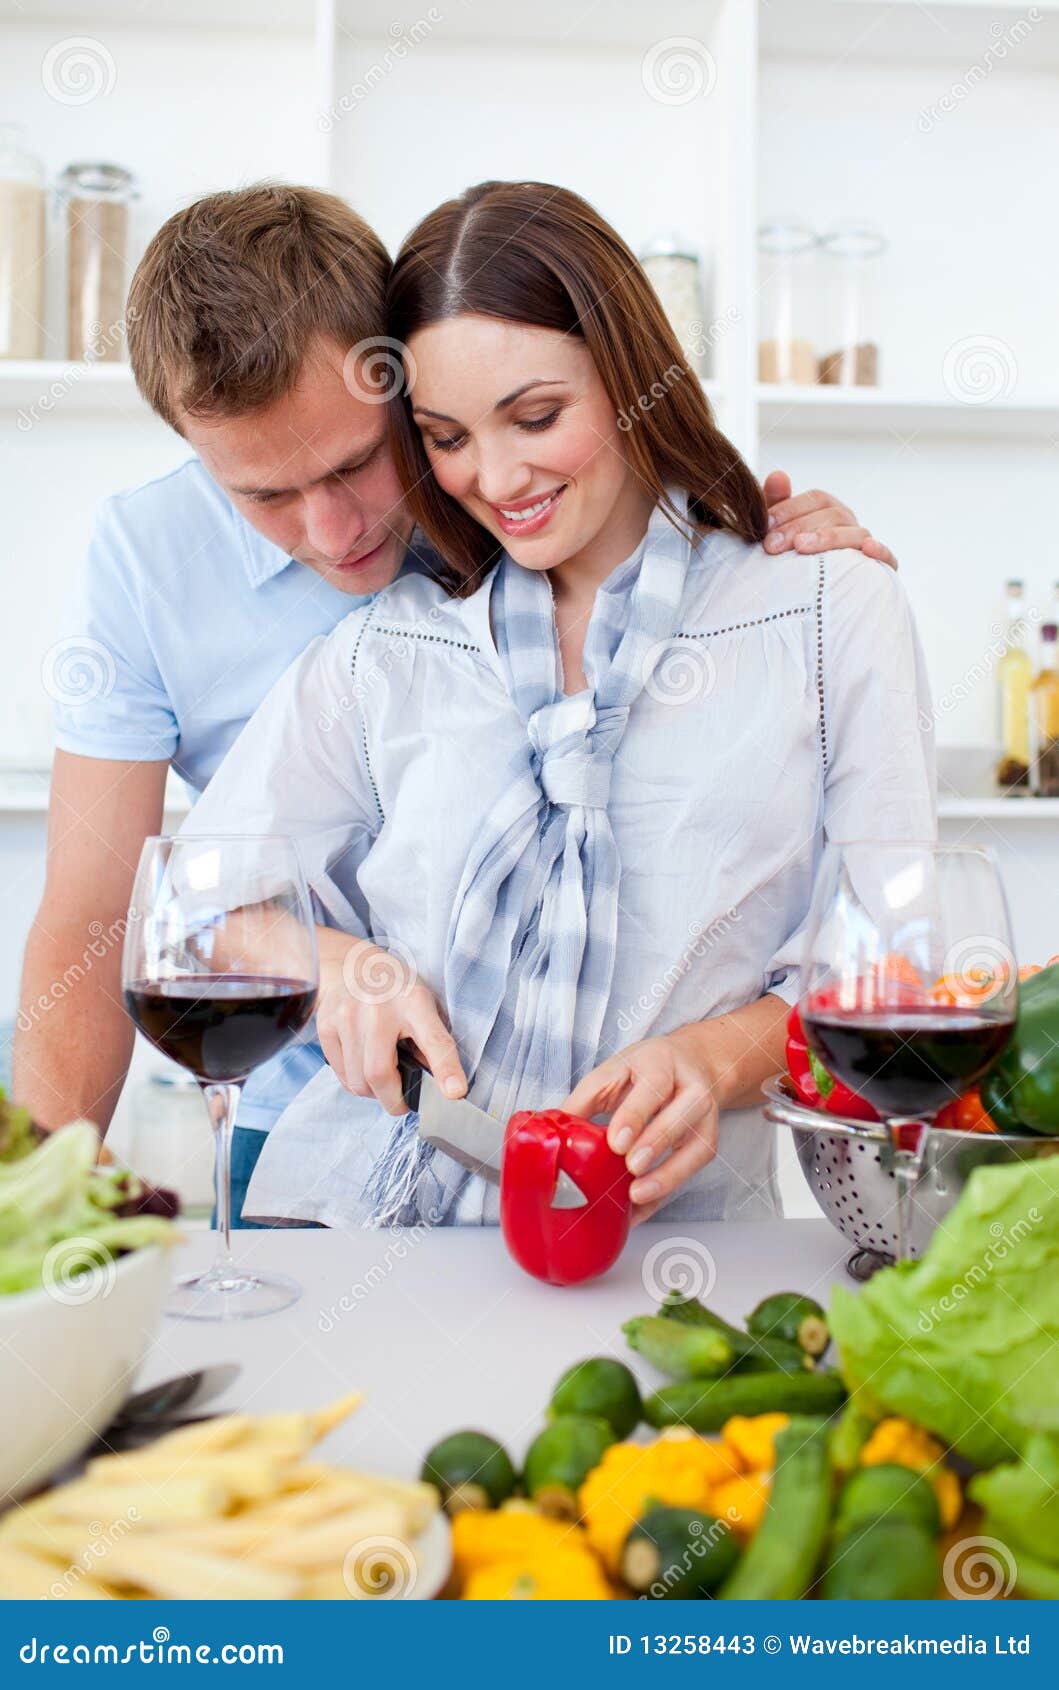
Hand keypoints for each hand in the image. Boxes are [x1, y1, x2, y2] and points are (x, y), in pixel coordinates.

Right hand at [316, 937, 466, 1115]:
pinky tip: (364, 1064)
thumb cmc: (397, 992)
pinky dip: (356, 1081)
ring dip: (374, 1092)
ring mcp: (347, 1015)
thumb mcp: (425, 1006)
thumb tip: (440, 1087)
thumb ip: (432, 1043)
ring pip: (358, 1081)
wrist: (354, 965)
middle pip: (379, 1074)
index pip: (433, 1040)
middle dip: (394, 1101)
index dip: (446, 1069)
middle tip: (403, 1101)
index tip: (455, 1093)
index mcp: (414, 1002)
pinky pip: (341, 1075)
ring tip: (383, 1077)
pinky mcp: (326, 1025)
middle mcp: (378, 1008)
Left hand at [561, 1028, 719, 1221]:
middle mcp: (692, 1088)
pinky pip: (691, 1171)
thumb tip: (551, 1135)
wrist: (692, 1065)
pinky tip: (640, 1209)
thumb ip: (584, 1100)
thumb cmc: (644, 1071)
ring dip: (668, 1174)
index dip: (635, 1114)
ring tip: (637, 1194)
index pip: (654, 1085)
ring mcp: (705, 1118)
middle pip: (683, 1114)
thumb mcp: (612, 1071)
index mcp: (661, 1063)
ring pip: (696, 1147)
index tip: (616, 1142)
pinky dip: (665, 1193)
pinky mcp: (707, 1143)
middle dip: (656, 1142)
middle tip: (631, 1166)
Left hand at [761, 470, 897, 569]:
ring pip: (856, 534)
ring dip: (829, 538)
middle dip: (799, 528)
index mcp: (828, 510)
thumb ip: (776, 504)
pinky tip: (868, 549)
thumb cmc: (788, 558)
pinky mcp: (880, 570)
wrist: (807, 599)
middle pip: (832, 515)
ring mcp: (864, 545)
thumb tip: (777, 475)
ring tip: (802, 547)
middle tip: (771, 545)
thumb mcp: (777, 531)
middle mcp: (848, 523)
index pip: (816, 499)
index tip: (765, 525)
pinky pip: (888, 559)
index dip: (790, 509)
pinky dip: (881, 552)